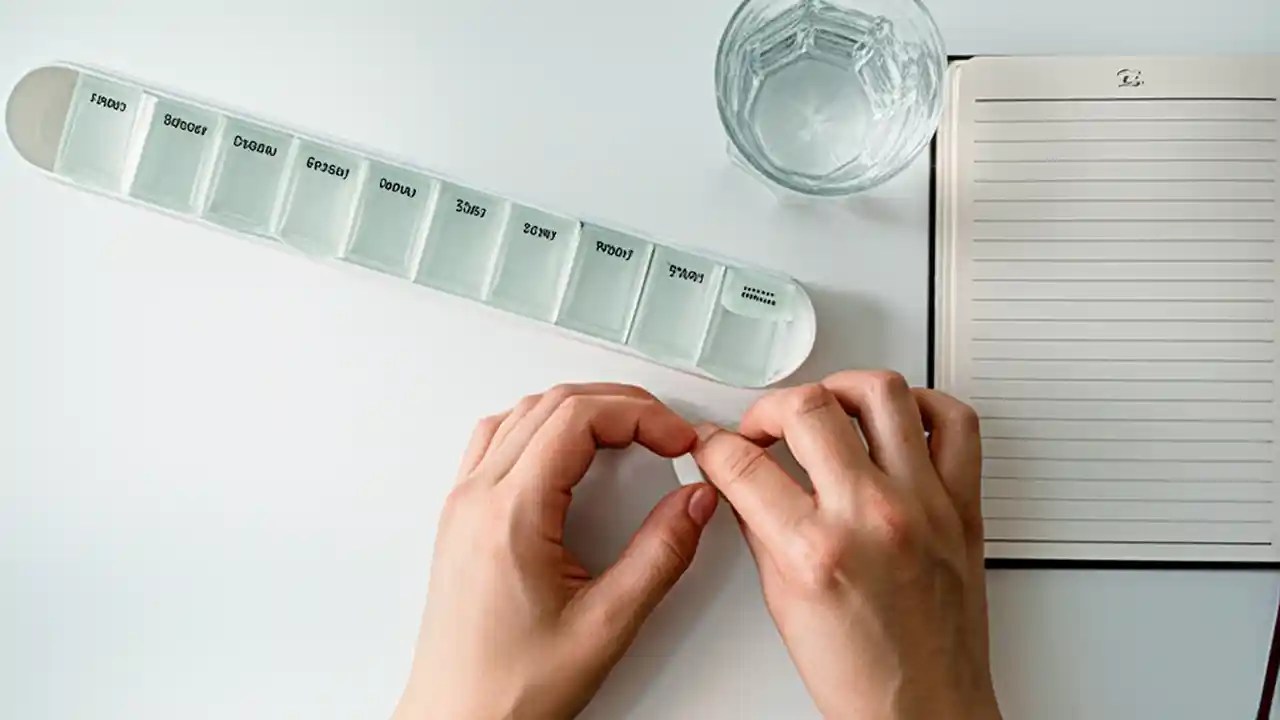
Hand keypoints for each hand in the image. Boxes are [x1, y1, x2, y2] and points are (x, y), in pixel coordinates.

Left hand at [394, 384, 718, 719]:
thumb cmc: (510, 689)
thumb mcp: (606, 625)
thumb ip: (660, 555)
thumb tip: (694, 503)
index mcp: (510, 515)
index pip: (577, 418)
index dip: (639, 414)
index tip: (675, 439)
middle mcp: (477, 498)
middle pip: (553, 404)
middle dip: (620, 404)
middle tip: (665, 432)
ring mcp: (463, 504)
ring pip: (523, 413)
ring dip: (580, 409)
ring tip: (628, 433)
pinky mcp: (461, 517)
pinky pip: (496, 439)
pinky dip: (542, 426)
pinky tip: (570, 452)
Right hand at [693, 370, 999, 719]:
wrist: (926, 711)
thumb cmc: (862, 676)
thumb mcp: (782, 601)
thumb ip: (760, 527)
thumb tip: (741, 480)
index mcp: (815, 550)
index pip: (744, 463)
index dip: (715, 445)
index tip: (716, 444)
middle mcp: (873, 517)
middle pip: (807, 407)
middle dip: (768, 408)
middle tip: (764, 427)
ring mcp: (925, 504)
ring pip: (882, 392)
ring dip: (840, 389)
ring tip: (827, 408)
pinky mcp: (963, 504)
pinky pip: (956, 421)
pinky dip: (924, 404)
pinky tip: (897, 419)